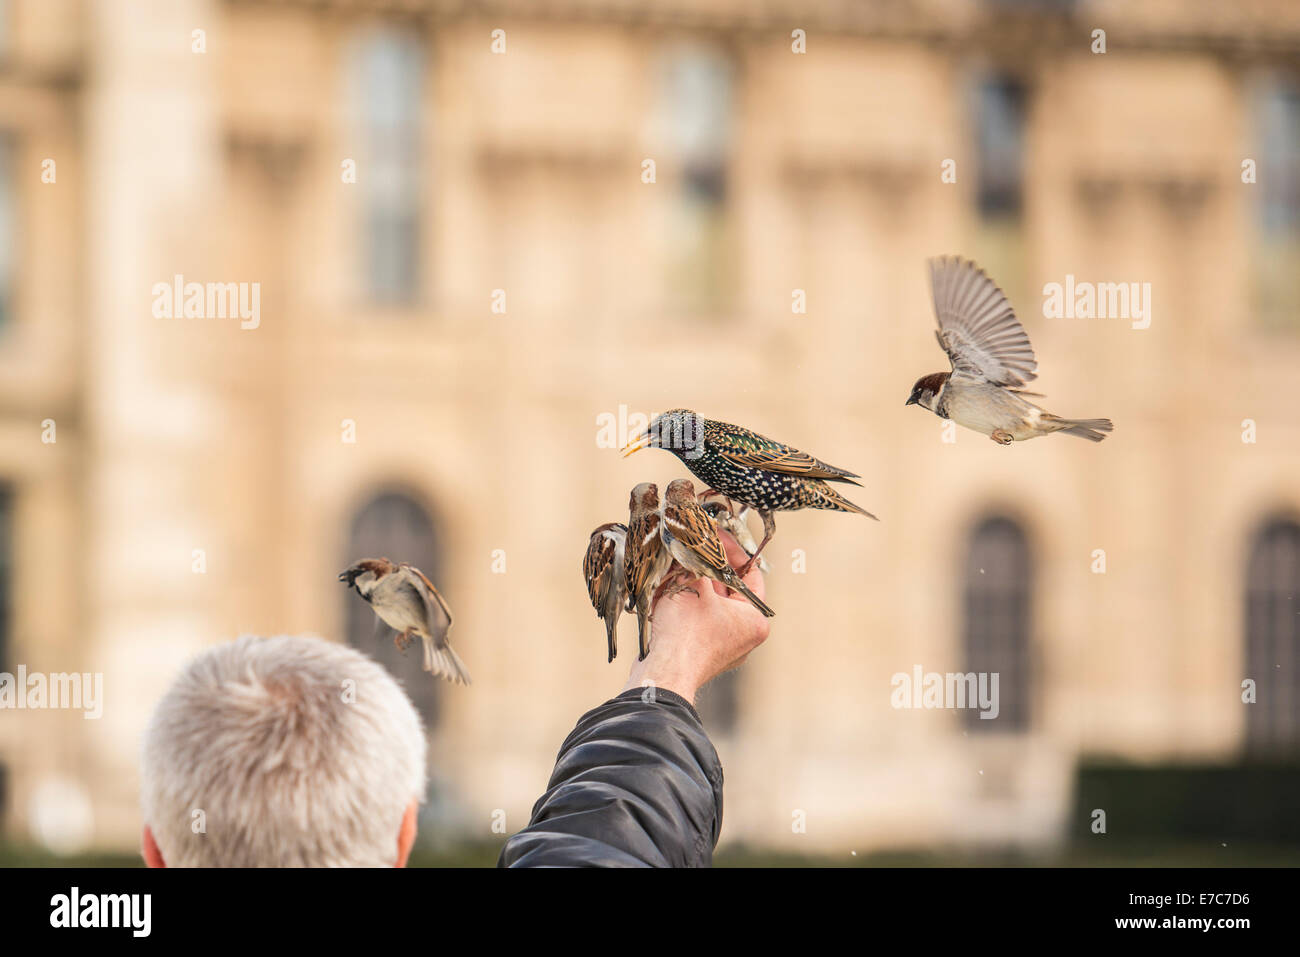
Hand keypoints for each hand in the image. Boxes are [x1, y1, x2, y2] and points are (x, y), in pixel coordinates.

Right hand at [622, 532, 771, 703]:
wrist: (662, 674)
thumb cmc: (685, 634)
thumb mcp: (692, 583)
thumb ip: (696, 560)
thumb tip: (691, 542)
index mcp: (754, 620)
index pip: (750, 573)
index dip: (731, 550)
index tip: (714, 536)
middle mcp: (743, 636)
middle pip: (727, 588)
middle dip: (705, 567)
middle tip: (690, 548)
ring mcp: (722, 647)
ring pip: (708, 604)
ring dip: (690, 584)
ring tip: (674, 568)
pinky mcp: (700, 654)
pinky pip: (694, 620)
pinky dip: (682, 604)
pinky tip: (665, 592)